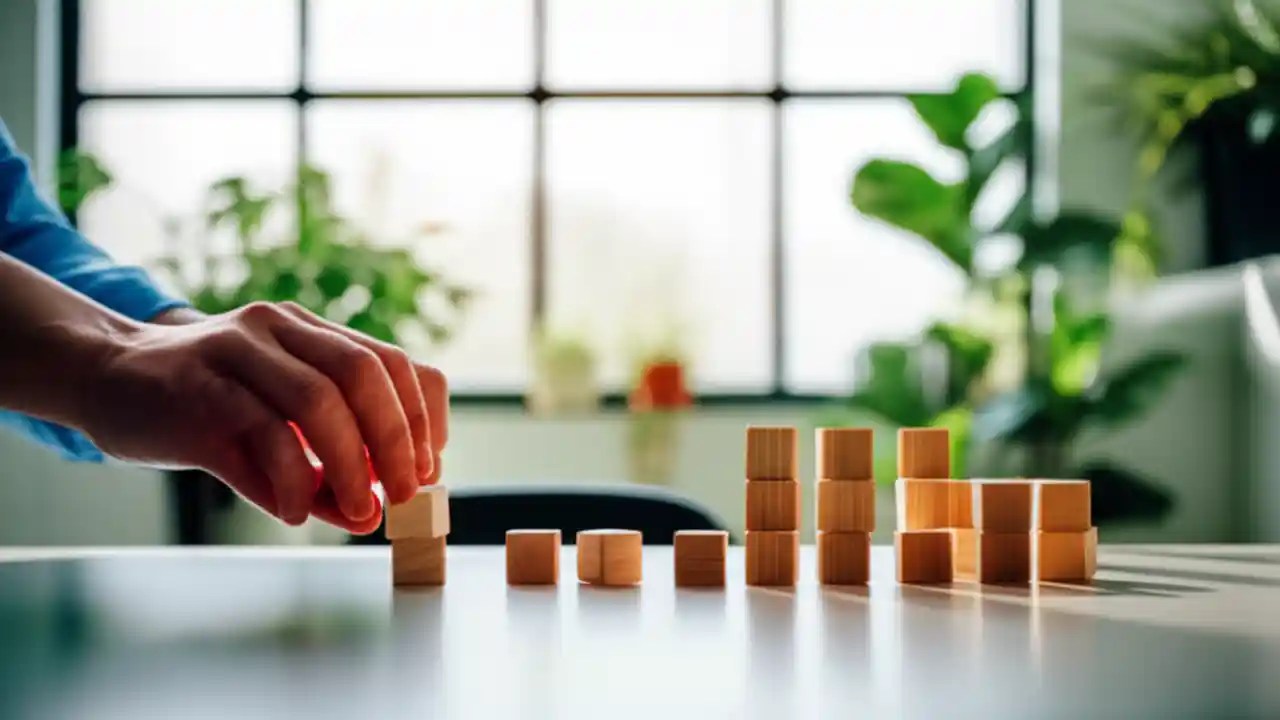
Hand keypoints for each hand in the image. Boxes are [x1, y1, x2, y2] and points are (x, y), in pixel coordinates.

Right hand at [76, 302, 447, 532]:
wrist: (105, 377)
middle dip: (395, 442)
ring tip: (357, 512)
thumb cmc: (205, 404)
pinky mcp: (193, 395)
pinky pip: (258, 437)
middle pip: (361, 374)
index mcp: (306, 329)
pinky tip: (295, 512)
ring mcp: (231, 356)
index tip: (426, 469)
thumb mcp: (275, 422)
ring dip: (348, 467)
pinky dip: (289, 482)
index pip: (389, 361)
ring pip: (315, 402)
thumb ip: (323, 460)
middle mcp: (274, 330)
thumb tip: (369, 514)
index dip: (419, 417)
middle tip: (402, 497)